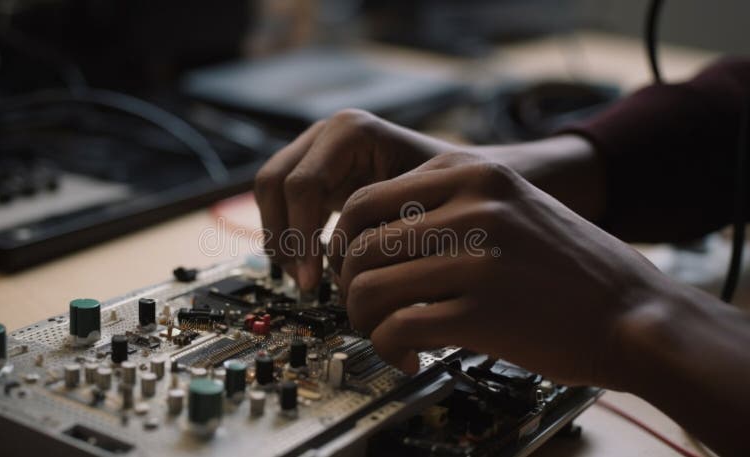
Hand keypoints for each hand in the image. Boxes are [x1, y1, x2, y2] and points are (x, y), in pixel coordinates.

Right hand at [254, 109, 459, 289]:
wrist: (456, 176)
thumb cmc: (450, 186)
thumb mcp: (427, 198)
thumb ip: (388, 219)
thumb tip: (355, 263)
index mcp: (351, 131)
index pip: (303, 184)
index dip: (300, 235)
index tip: (311, 278)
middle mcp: (326, 134)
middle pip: (274, 183)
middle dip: (283, 237)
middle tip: (302, 281)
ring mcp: (315, 151)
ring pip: (270, 193)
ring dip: (279, 239)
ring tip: (305, 278)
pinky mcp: (313, 175)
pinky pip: (281, 203)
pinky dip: (288, 236)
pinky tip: (310, 267)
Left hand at [330, 151, 668, 386]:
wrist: (633, 312)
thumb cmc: (569, 266)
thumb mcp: (511, 204)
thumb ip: (448, 205)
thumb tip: (376, 232)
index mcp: (473, 172)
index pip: (365, 200)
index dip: (346, 244)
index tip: (355, 269)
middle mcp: (473, 206)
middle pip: (360, 246)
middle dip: (349, 285)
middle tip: (364, 307)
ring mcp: (477, 258)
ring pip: (369, 287)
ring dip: (363, 319)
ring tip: (384, 332)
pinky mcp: (483, 312)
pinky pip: (398, 328)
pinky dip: (389, 348)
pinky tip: (410, 356)